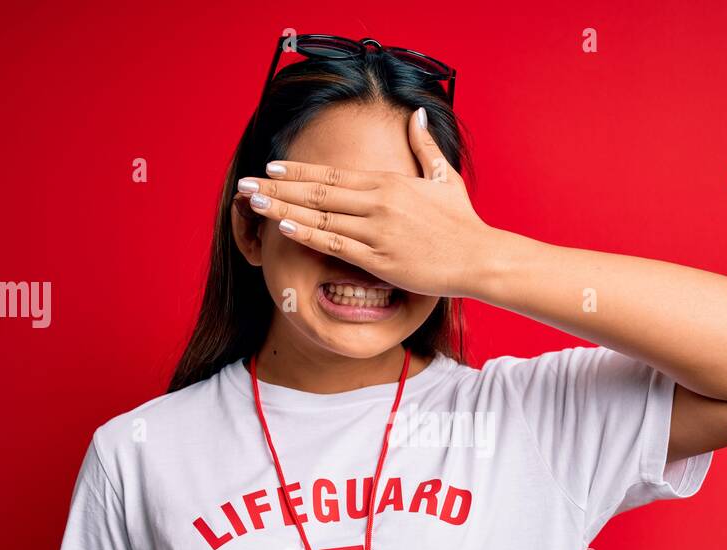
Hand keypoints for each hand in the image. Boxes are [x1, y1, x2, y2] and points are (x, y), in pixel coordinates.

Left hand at [233, 107, 491, 298]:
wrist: (481, 258)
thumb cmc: (464, 223)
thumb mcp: (446, 178)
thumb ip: (425, 146)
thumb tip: (416, 115)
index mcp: (389, 183)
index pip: (333, 174)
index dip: (298, 171)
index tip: (271, 168)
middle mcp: (378, 202)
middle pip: (318, 192)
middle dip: (278, 187)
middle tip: (245, 183)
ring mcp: (377, 231)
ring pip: (320, 216)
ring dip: (282, 208)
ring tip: (253, 203)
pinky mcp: (380, 258)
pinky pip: (336, 244)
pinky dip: (308, 234)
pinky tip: (284, 226)